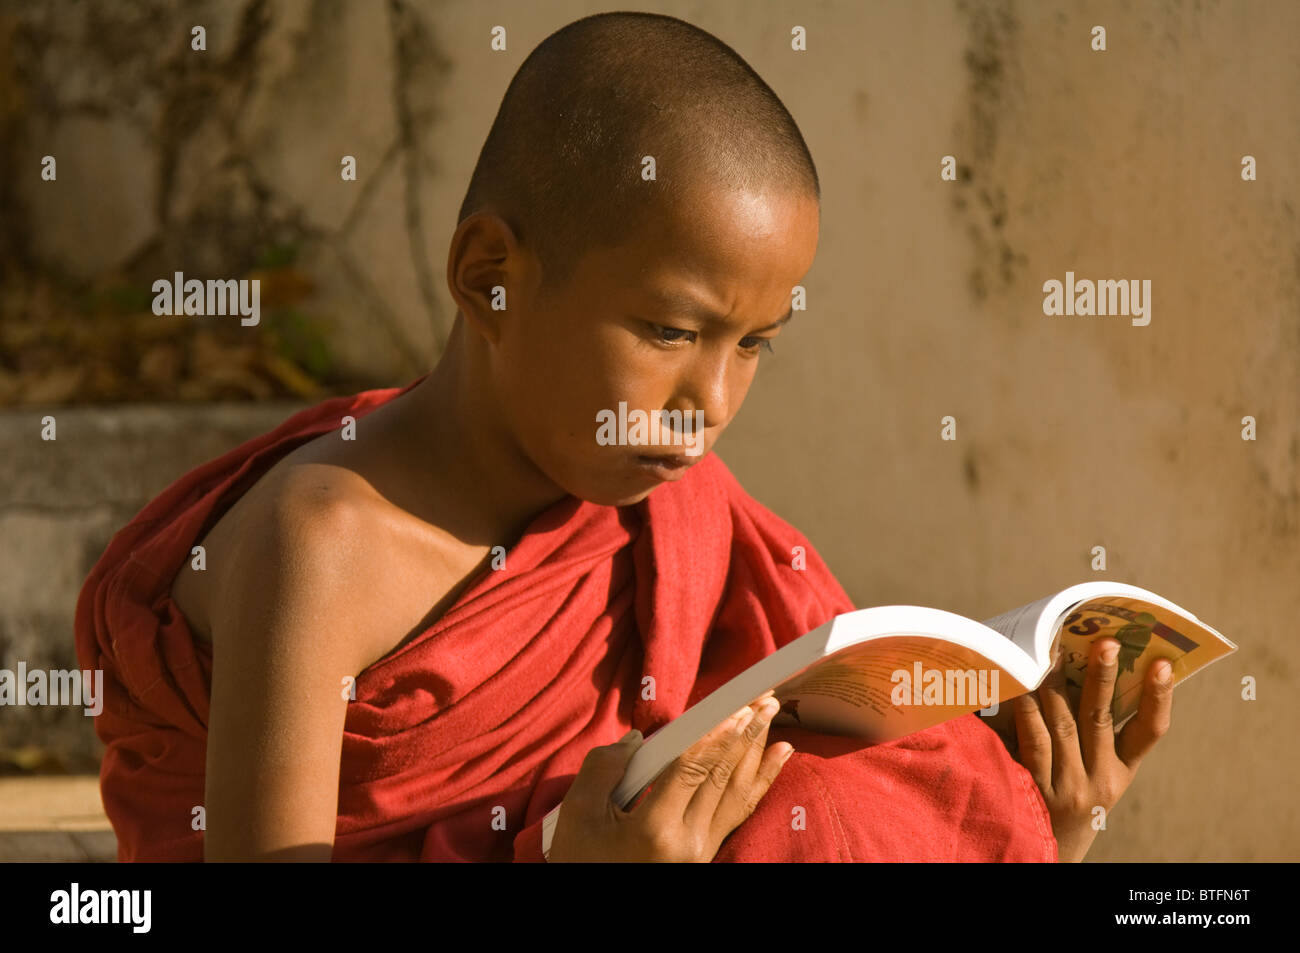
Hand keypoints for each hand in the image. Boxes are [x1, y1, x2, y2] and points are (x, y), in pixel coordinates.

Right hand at [547, 691, 792, 861]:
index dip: (716, 735)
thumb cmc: (580, 861)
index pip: (691, 770)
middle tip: (764, 697)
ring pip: (737, 791)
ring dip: (757, 748)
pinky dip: (761, 780)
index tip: (739, 706)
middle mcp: (687, 843)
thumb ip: (603, 768)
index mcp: (654, 830)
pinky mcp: (706, 854)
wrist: (596, 910)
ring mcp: (701, 851)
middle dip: (745, 732)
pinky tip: (779, 755)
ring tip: (772, 714)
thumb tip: (637, 739)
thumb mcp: (577, 814)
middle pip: (722, 776)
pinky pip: (739, 810)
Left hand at [1012, 638, 1173, 861]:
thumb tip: (1082, 667)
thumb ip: (1096, 735)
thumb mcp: (1096, 775)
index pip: (1150, 732)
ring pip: (1065, 723)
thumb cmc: (1069, 798)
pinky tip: (1023, 684)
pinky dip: (1027, 708)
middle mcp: (1101, 779)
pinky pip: (1033, 739)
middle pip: (1102, 718)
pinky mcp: (1036, 787)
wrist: (1045, 849)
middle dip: (1104, 677)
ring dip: (1059, 683)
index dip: (1158, 697)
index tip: (1164, 663)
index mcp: (1122, 772)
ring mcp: (1068, 785)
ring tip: (1056, 650)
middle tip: (1106, 642)